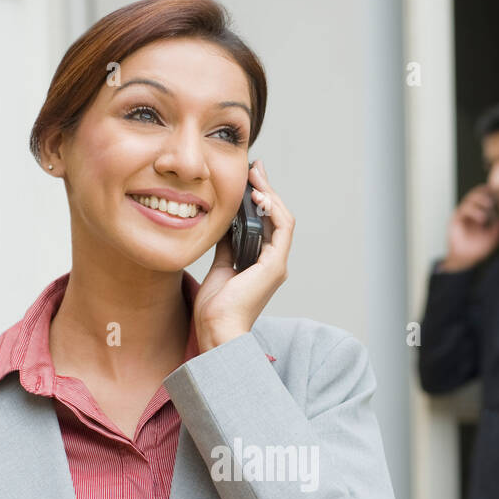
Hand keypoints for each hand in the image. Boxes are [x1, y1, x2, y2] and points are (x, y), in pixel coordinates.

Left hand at [193, 159, 293, 349]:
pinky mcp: (275, 266)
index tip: (249, 180)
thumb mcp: (219, 267)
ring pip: (283, 219)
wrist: (217, 329)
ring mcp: (277, 264)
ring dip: (271, 195)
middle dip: (266, 190)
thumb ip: (227, 246)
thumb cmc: (216, 308)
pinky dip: (274, 209)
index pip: (267, 223)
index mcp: (262, 263)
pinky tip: (260, 196)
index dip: (260, 199)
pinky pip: (282, 229)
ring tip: (256, 177)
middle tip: (255, 169)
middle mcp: (274, 262)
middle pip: (277, 217)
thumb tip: (224, 224)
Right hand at [439, 185, 498, 271]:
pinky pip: (464, 209)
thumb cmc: (478, 249)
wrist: (466, 260)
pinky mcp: (455, 220)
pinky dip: (474, 211)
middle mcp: (469, 212)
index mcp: (477, 213)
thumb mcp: (494, 235)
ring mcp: (461, 215)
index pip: (483, 196)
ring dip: (480, 200)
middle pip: (475, 193)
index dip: (490, 192)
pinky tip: (482, 218)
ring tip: (489, 205)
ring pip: (469, 198)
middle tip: (495, 196)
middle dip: (485, 192)